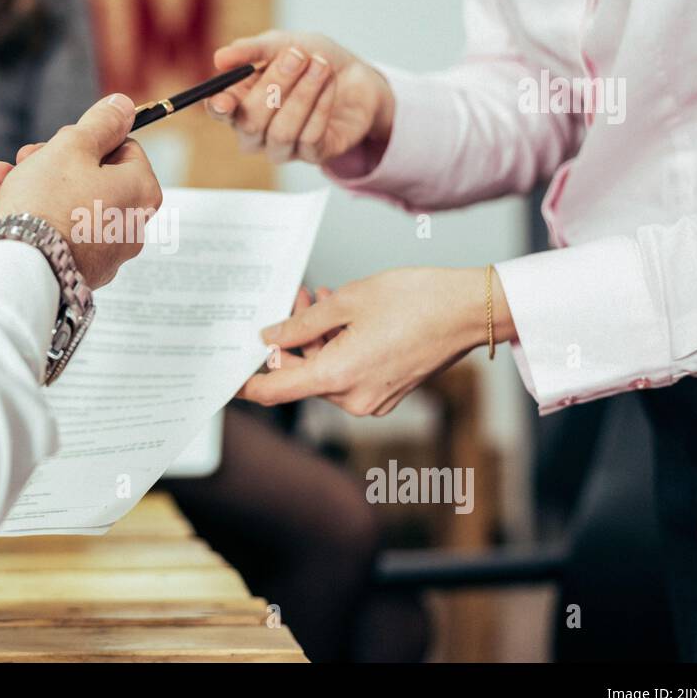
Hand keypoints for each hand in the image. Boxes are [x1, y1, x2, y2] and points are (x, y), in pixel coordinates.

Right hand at [0, 94, 162, 289]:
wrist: (23, 269)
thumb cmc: (49, 203)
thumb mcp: (73, 146)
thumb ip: (101, 123)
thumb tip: (123, 106)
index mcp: (141, 191)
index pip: (124, 148)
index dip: (87, 139)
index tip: (58, 142)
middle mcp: (132, 225)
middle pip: (93, 178)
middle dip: (50, 163)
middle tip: (23, 159)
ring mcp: (106, 254)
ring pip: (69, 206)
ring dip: (32, 187)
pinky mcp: (79, 272)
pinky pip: (58, 235)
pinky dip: (33, 219)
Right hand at [205, 30, 394, 165]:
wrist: (355, 74)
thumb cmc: (311, 60)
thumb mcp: (282, 43)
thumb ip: (252, 51)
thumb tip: (220, 58)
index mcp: (241, 103)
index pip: (220, 112)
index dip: (219, 108)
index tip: (224, 99)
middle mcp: (257, 132)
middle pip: (251, 122)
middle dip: (274, 85)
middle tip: (297, 55)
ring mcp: (284, 147)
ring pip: (281, 132)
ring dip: (303, 94)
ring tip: (321, 65)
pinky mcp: (314, 155)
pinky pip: (310, 138)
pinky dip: (321, 106)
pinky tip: (329, 83)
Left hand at [241, 267, 515, 415]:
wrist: (471, 310)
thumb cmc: (417, 300)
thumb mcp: (348, 302)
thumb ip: (301, 323)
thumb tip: (270, 337)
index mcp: (338, 377)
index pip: (274, 391)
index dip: (245, 382)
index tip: (225, 372)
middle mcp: (354, 398)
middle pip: (300, 377)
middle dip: (288, 341)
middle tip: (289, 301)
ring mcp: (373, 399)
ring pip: (324, 372)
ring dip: (314, 339)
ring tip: (318, 298)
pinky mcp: (388, 392)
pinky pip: (348, 373)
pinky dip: (338, 348)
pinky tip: (340, 315)